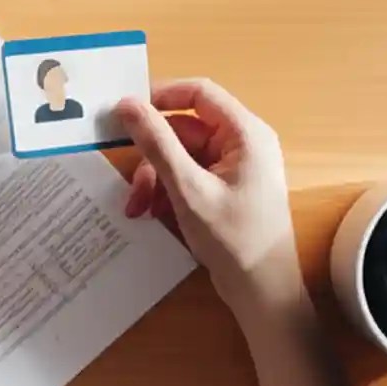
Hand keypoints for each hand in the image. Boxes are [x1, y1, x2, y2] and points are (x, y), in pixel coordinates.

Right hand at [117, 78, 298, 309]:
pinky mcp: (225, 190)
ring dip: (155, 179)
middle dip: (152, 157)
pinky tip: (153, 214)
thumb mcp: (188, 189)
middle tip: (129, 183)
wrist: (263, 292)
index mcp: (246, 134)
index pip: (199, 93)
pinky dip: (167, 192)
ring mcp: (234, 168)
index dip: (160, 96)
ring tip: (139, 208)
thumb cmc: (233, 239)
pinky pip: (188, 177)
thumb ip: (157, 143)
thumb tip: (127, 104)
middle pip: (184, 130)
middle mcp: (243, 144)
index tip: (124, 111)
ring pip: (181, 156)